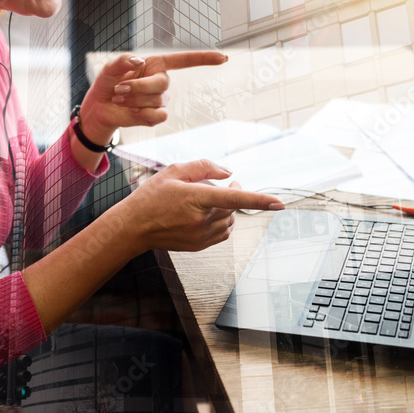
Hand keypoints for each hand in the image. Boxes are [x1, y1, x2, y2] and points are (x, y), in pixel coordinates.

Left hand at [78, 51, 227, 144]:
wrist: (100, 107)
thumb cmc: (108, 83)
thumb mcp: (110, 67)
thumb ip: (123, 60)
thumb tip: (138, 61)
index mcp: (157, 64)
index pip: (185, 60)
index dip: (205, 59)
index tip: (224, 58)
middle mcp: (162, 81)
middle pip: (162, 84)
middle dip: (138, 87)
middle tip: (119, 89)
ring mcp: (161, 100)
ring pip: (156, 101)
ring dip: (133, 101)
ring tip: (119, 99)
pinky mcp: (156, 116)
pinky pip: (158, 116)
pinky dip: (142, 114)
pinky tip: (132, 112)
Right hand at [118, 159, 284, 252]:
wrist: (133, 227)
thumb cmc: (151, 197)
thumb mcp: (173, 171)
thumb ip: (203, 167)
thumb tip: (228, 173)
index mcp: (195, 198)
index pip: (233, 198)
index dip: (258, 200)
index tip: (279, 203)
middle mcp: (200, 220)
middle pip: (232, 207)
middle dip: (236, 193)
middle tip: (230, 183)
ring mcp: (200, 236)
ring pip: (229, 221)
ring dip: (229, 209)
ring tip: (212, 200)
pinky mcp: (199, 246)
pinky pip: (223, 233)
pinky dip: (223, 222)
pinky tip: (210, 215)